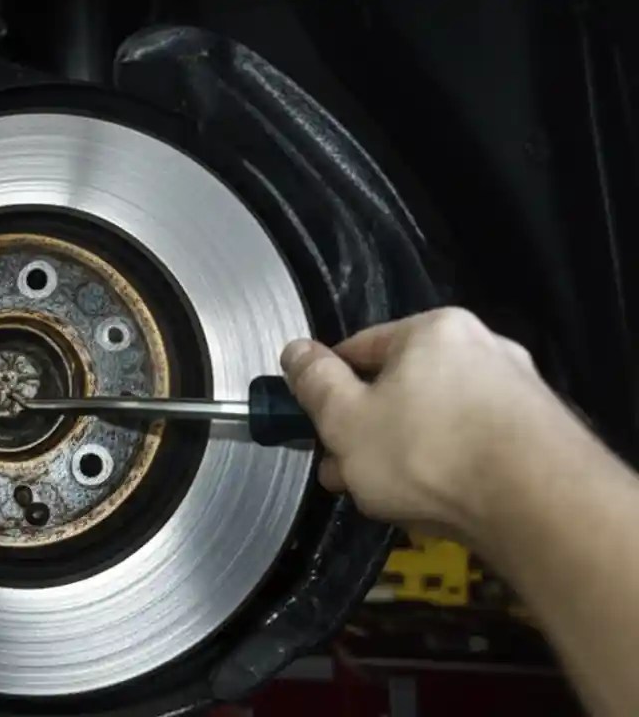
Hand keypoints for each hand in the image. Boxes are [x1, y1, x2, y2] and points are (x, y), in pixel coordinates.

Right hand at [280, 307, 569, 539]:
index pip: (358, 349)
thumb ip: (314, 384)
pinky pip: (472, 445)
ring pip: (434, 421)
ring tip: (382, 497)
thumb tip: (295, 350)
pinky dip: (446, 468)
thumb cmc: (426, 452)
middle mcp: (483, 348)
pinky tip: (432, 503)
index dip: (326, 389)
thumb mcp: (346, 420)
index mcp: (433, 330)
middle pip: (399, 388)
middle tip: (342, 473)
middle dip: (364, 433)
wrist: (536, 505)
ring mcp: (517, 392)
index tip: (312, 427)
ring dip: (400, 455)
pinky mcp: (539, 435)